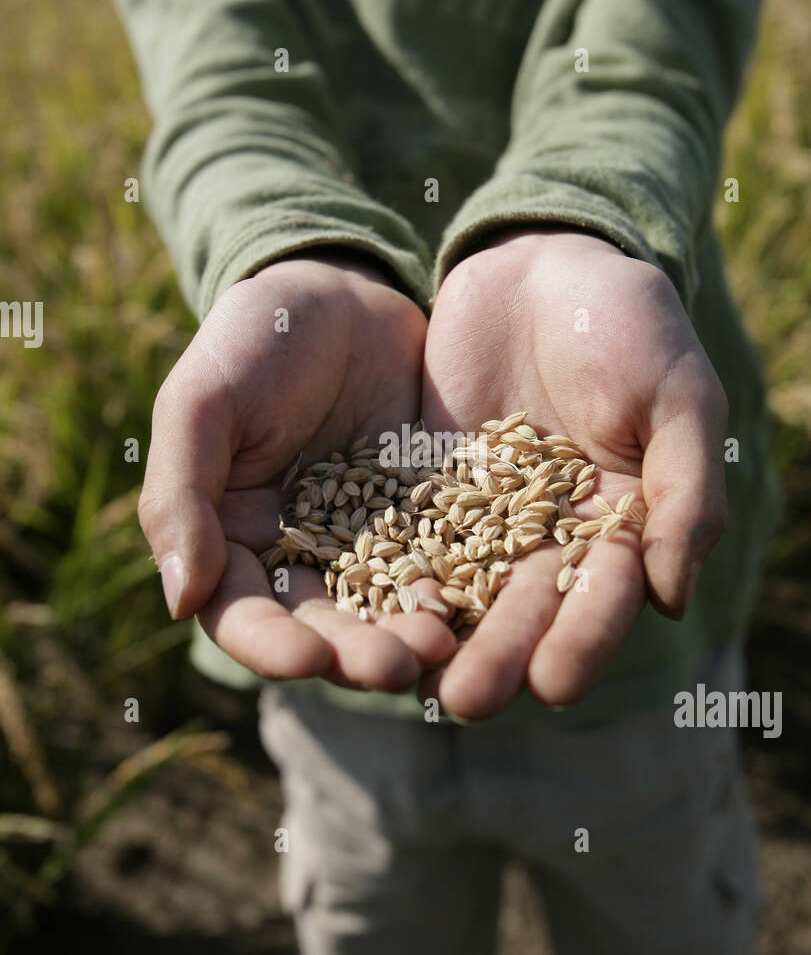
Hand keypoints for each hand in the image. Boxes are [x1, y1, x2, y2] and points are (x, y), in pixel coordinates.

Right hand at [138, 254, 455, 689]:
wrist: (341, 287)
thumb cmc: (253, 339)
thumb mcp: (203, 402)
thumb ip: (181, 495)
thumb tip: (179, 599)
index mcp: (234, 540)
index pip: (243, 615)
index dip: (271, 644)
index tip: (306, 657)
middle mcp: (302, 556)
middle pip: (324, 628)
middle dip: (355, 654)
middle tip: (395, 667)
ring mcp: (370, 542)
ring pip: (388, 610)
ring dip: (410, 637)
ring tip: (443, 646)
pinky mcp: (430, 519)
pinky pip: (447, 563)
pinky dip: (462, 589)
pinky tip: (486, 604)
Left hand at [420, 228, 727, 718]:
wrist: (543, 258)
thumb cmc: (629, 321)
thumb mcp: (676, 394)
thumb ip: (683, 493)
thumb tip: (670, 599)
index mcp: (619, 522)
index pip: (602, 597)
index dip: (581, 640)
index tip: (555, 684)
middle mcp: (549, 533)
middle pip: (523, 608)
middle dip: (498, 655)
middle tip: (465, 701)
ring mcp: (482, 514)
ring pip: (459, 586)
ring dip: (438, 634)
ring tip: (408, 678)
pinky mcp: (425, 487)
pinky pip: (405, 536)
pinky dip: (387, 572)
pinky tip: (360, 609)